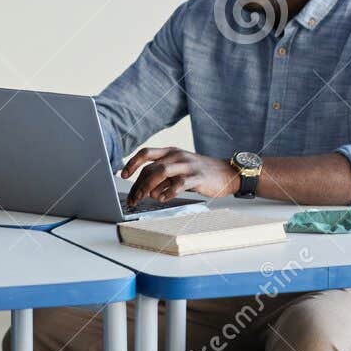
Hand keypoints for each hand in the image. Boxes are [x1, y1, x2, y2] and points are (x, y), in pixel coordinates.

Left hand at [122, 147, 239, 202]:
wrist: (227, 173)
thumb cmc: (199, 173)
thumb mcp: (179, 169)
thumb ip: (164, 177)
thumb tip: (146, 190)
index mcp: (170, 151)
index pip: (145, 153)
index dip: (132, 163)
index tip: (123, 175)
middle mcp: (177, 155)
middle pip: (151, 167)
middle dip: (138, 184)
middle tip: (133, 198)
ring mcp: (187, 165)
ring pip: (161, 172)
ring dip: (148, 186)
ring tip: (144, 198)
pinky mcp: (198, 177)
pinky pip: (179, 183)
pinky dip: (168, 191)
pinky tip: (163, 198)